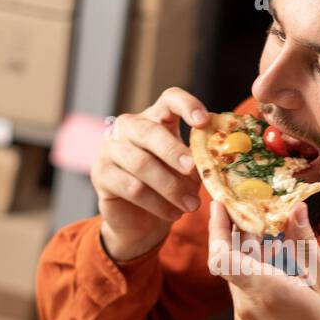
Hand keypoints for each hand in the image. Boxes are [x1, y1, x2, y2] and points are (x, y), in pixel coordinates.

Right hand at [93, 87, 209, 261]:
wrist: (142, 221)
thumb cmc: (170, 188)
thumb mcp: (189, 172)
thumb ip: (200, 160)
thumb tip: (219, 158)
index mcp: (156, 118)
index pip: (170, 99)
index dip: (187, 105)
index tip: (203, 121)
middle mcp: (129, 127)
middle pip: (149, 131)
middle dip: (174, 151)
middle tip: (193, 170)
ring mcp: (111, 148)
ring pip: (140, 163)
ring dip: (169, 187)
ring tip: (191, 206)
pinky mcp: (101, 174)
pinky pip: (131, 187)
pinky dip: (157, 203)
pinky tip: (173, 214)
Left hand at [208, 200, 319, 319]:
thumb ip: (305, 244)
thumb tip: (294, 209)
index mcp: (267, 292)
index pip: (222, 257)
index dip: (216, 229)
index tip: (220, 207)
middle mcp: (248, 308)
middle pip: (230, 263)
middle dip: (241, 237)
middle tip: (259, 215)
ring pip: (238, 278)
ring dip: (251, 258)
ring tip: (279, 244)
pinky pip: (245, 294)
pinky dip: (255, 277)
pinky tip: (281, 272)